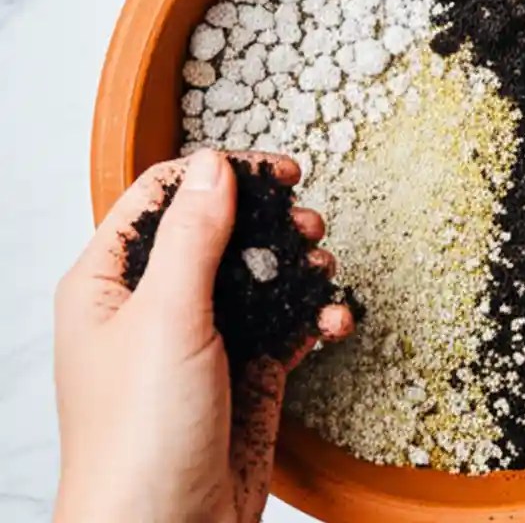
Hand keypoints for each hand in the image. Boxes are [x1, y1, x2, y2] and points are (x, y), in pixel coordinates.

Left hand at [53, 150, 353, 522]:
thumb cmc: (137, 437)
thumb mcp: (166, 318)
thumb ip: (194, 237)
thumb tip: (215, 168)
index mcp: (111, 281)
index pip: (166, 197)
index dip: (223, 175)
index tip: (280, 170)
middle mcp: (154, 305)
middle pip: (222, 232)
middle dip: (272, 222)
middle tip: (308, 223)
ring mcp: (202, 341)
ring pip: (262, 278)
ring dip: (301, 269)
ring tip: (324, 269)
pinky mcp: (243, 375)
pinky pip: (287, 328)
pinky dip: (315, 320)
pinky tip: (333, 324)